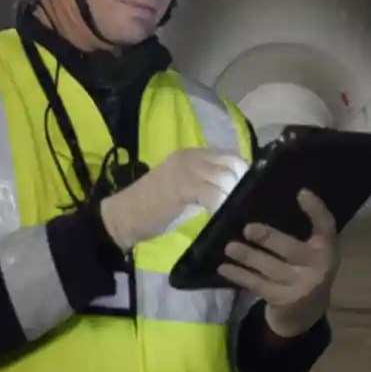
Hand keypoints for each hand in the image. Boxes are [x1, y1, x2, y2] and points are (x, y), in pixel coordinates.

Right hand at [100, 148, 246, 250]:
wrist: (123, 216)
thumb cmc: (154, 208)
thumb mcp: (186, 189)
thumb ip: (208, 183)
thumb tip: (236, 191)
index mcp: (193, 154)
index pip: (231, 156)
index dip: (243, 174)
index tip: (247, 194)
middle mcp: (192, 156)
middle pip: (233, 163)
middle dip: (242, 185)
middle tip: (243, 206)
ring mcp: (186, 169)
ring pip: (226, 177)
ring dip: (233, 197)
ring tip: (232, 214)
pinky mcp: (182, 186)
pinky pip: (213, 193)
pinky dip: (220, 206)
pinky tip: (218, 217)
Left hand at [218, 189, 339, 337]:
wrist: (308, 314)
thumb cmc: (303, 270)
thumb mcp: (308, 252)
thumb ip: (296, 233)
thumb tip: (259, 204)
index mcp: (326, 249)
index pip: (326, 227)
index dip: (317, 210)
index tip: (302, 192)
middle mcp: (319, 268)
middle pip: (293, 250)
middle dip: (270, 239)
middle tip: (248, 229)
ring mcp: (302, 287)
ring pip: (271, 268)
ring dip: (248, 257)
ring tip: (229, 247)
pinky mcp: (284, 302)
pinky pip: (258, 285)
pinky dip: (240, 275)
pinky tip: (224, 268)